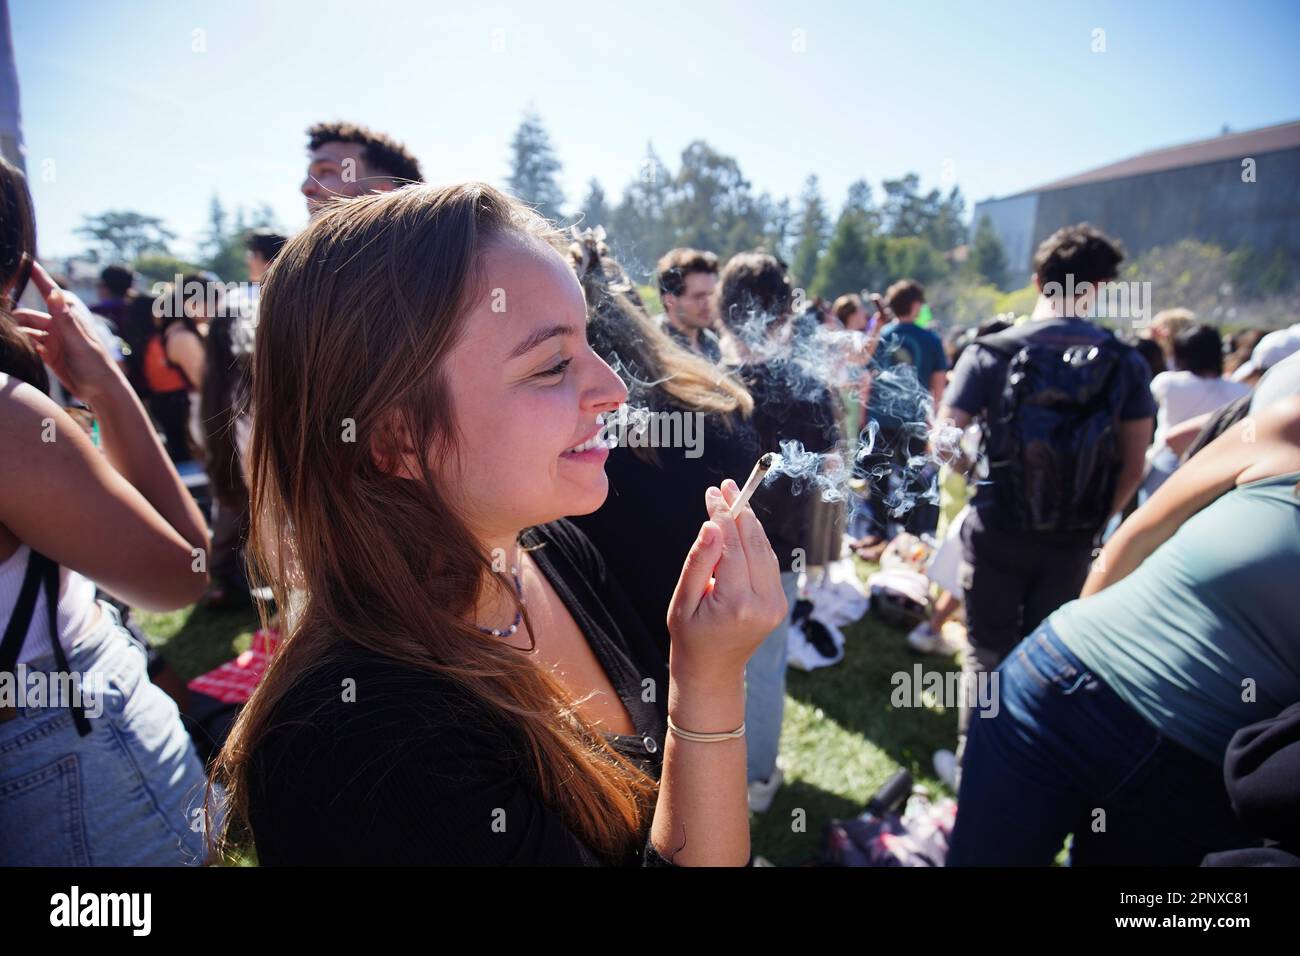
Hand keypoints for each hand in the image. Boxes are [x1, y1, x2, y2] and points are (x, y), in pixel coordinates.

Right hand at [12, 261, 121, 400]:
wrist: (101, 391)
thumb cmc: (97, 364)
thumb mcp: (80, 341)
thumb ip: (65, 319)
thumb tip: (55, 292)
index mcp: (69, 315)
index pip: (49, 290)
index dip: (36, 275)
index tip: (23, 258)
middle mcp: (58, 323)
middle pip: (27, 313)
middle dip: (12, 312)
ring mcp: (51, 338)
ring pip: (24, 329)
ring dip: (13, 330)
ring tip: (2, 332)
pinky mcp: (46, 352)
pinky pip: (27, 343)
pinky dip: (18, 343)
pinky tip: (10, 345)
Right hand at [666, 478, 789, 684]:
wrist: (712, 671)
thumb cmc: (690, 637)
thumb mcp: (682, 600)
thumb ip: (698, 562)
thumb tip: (711, 525)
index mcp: (736, 604)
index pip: (733, 546)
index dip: (723, 515)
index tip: (713, 493)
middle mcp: (763, 604)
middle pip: (755, 543)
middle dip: (741, 511)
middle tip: (727, 486)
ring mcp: (776, 605)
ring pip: (766, 551)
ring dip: (750, 523)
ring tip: (733, 499)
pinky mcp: (779, 604)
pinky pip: (768, 563)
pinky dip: (755, 543)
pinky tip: (741, 528)